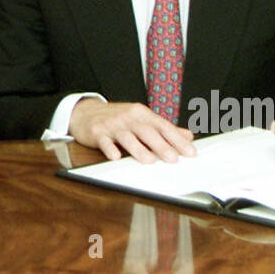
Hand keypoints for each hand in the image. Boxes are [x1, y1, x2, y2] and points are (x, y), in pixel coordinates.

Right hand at [69, 100, 195, 162]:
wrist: (85, 112)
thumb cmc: (117, 118)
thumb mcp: (141, 119)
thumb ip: (163, 128)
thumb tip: (187, 136)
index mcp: (141, 113)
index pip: (162, 126)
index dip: (177, 139)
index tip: (190, 152)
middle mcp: (128, 117)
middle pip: (146, 131)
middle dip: (161, 145)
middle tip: (174, 159)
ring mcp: (112, 124)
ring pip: (127, 136)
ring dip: (138, 149)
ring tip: (150, 161)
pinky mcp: (97, 132)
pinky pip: (104, 141)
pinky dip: (110, 149)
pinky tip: (116, 157)